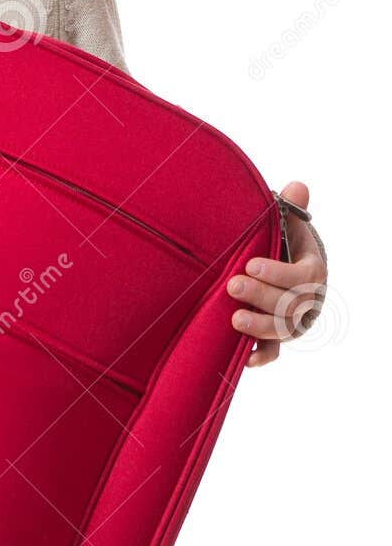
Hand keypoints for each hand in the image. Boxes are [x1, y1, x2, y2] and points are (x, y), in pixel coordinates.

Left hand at [226, 180, 327, 368]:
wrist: (284, 266)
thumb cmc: (283, 242)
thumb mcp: (289, 223)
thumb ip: (291, 207)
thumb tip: (297, 186)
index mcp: (312, 271)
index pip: (301, 277)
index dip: (277, 273)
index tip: (250, 264)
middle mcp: (307, 299)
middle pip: (290, 305)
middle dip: (262, 296)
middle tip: (233, 285)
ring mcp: (294, 320)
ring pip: (283, 330)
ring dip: (260, 328)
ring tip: (235, 319)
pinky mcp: (278, 336)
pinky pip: (274, 351)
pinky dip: (262, 356)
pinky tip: (247, 359)